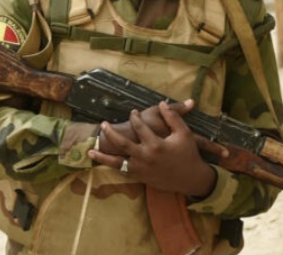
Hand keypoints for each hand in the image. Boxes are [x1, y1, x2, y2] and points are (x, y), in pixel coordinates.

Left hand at [89, 100, 226, 197]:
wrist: (190, 179)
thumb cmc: (188, 154)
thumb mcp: (184, 133)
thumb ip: (173, 117)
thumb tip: (162, 103)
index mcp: (156, 144)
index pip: (140, 127)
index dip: (135, 117)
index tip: (132, 112)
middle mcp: (145, 157)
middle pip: (122, 143)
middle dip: (111, 133)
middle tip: (103, 124)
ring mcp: (141, 169)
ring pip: (117, 162)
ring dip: (103, 157)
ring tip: (91, 151)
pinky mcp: (140, 177)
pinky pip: (123, 171)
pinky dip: (112, 167)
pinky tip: (104, 163)